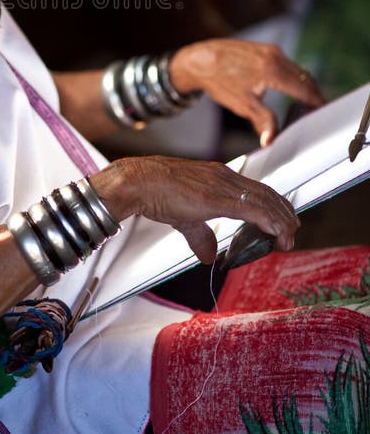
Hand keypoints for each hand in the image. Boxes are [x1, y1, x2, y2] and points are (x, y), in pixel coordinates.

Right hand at [91, 155, 299, 264]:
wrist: (140, 182)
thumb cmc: (157, 193)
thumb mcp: (184, 218)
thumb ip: (200, 236)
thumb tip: (210, 256)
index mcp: (219, 177)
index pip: (256, 189)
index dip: (274, 206)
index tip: (283, 223)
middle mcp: (225, 177)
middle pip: (266, 194)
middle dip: (283, 214)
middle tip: (292, 232)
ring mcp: (222, 185)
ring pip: (264, 201)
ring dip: (281, 221)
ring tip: (288, 238)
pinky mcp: (217, 197)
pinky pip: (252, 208)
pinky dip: (269, 221)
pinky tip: (277, 233)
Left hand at [168, 39, 323, 145]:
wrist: (200, 60)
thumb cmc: (219, 81)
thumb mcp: (242, 104)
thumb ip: (263, 121)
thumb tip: (272, 141)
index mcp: (273, 70)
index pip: (305, 89)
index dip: (317, 102)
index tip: (323, 113)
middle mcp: (275, 56)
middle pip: (305, 78)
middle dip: (313, 95)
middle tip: (318, 111)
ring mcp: (270, 50)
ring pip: (296, 70)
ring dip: (304, 85)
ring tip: (306, 103)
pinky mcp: (264, 48)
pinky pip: (287, 64)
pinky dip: (293, 76)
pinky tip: (290, 88)